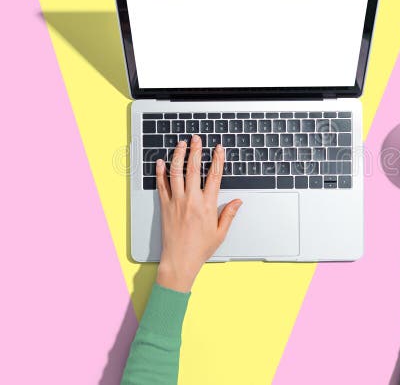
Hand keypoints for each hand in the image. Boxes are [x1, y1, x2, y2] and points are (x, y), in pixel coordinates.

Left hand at [154, 135, 241, 292]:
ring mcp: (176, 202)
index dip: (217, 160)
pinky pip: (161, 185)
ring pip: (176, 173)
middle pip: (194, 169)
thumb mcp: (221, 233)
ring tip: (181, 144)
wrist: (179, 261)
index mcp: (207, 206)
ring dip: (178, 156)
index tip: (218, 149)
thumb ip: (229, 214)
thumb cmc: (200, 249)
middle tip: (197, 138)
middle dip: (196, 151)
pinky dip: (160, 172)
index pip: (214, 176)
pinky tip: (160, 162)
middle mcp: (191, 200)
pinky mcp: (165, 207)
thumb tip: (238, 201)